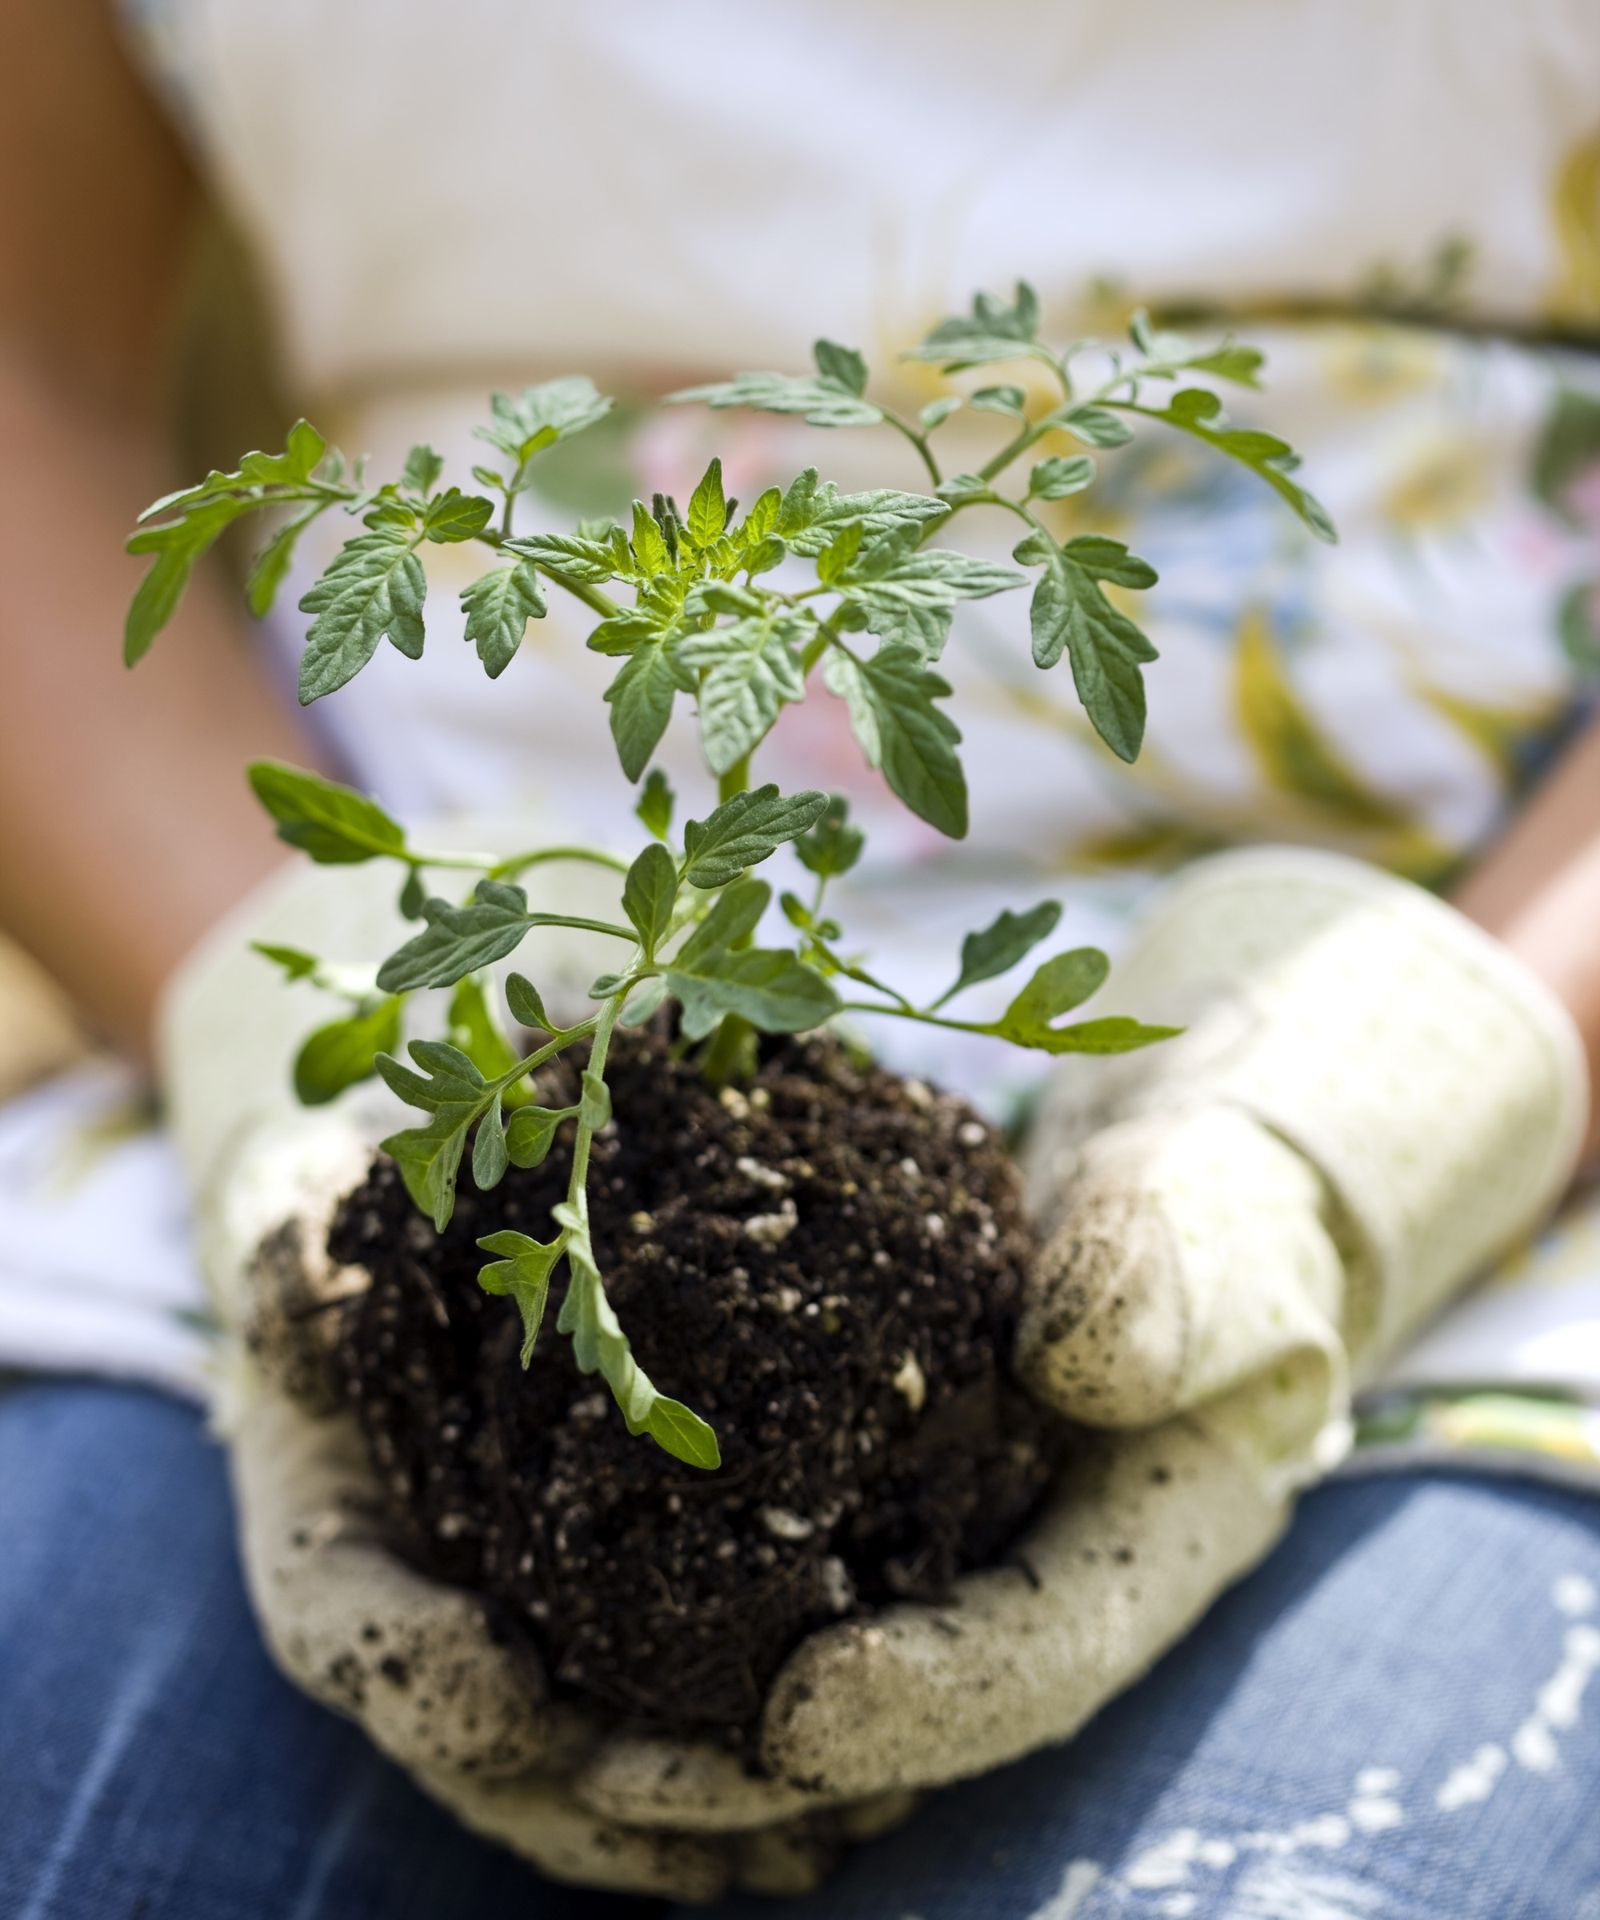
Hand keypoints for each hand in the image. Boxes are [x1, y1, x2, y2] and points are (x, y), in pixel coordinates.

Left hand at [162, 845, 1585, 1889]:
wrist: (1172, 1195)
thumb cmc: (1224, 1208)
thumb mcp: (1228, 1224)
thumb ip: (1179, 1277)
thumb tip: (1080, 1351)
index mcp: (1132, 1549)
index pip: (1037, 1653)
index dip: (929, 1702)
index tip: (799, 1715)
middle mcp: (1015, 1569)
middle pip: (883, 1698)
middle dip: (738, 1757)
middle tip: (585, 1764)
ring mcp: (925, 1529)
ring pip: (783, 1640)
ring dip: (649, 1687)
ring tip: (504, 1693)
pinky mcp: (842, 1463)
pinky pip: (738, 1528)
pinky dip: (632, 1550)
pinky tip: (510, 1527)